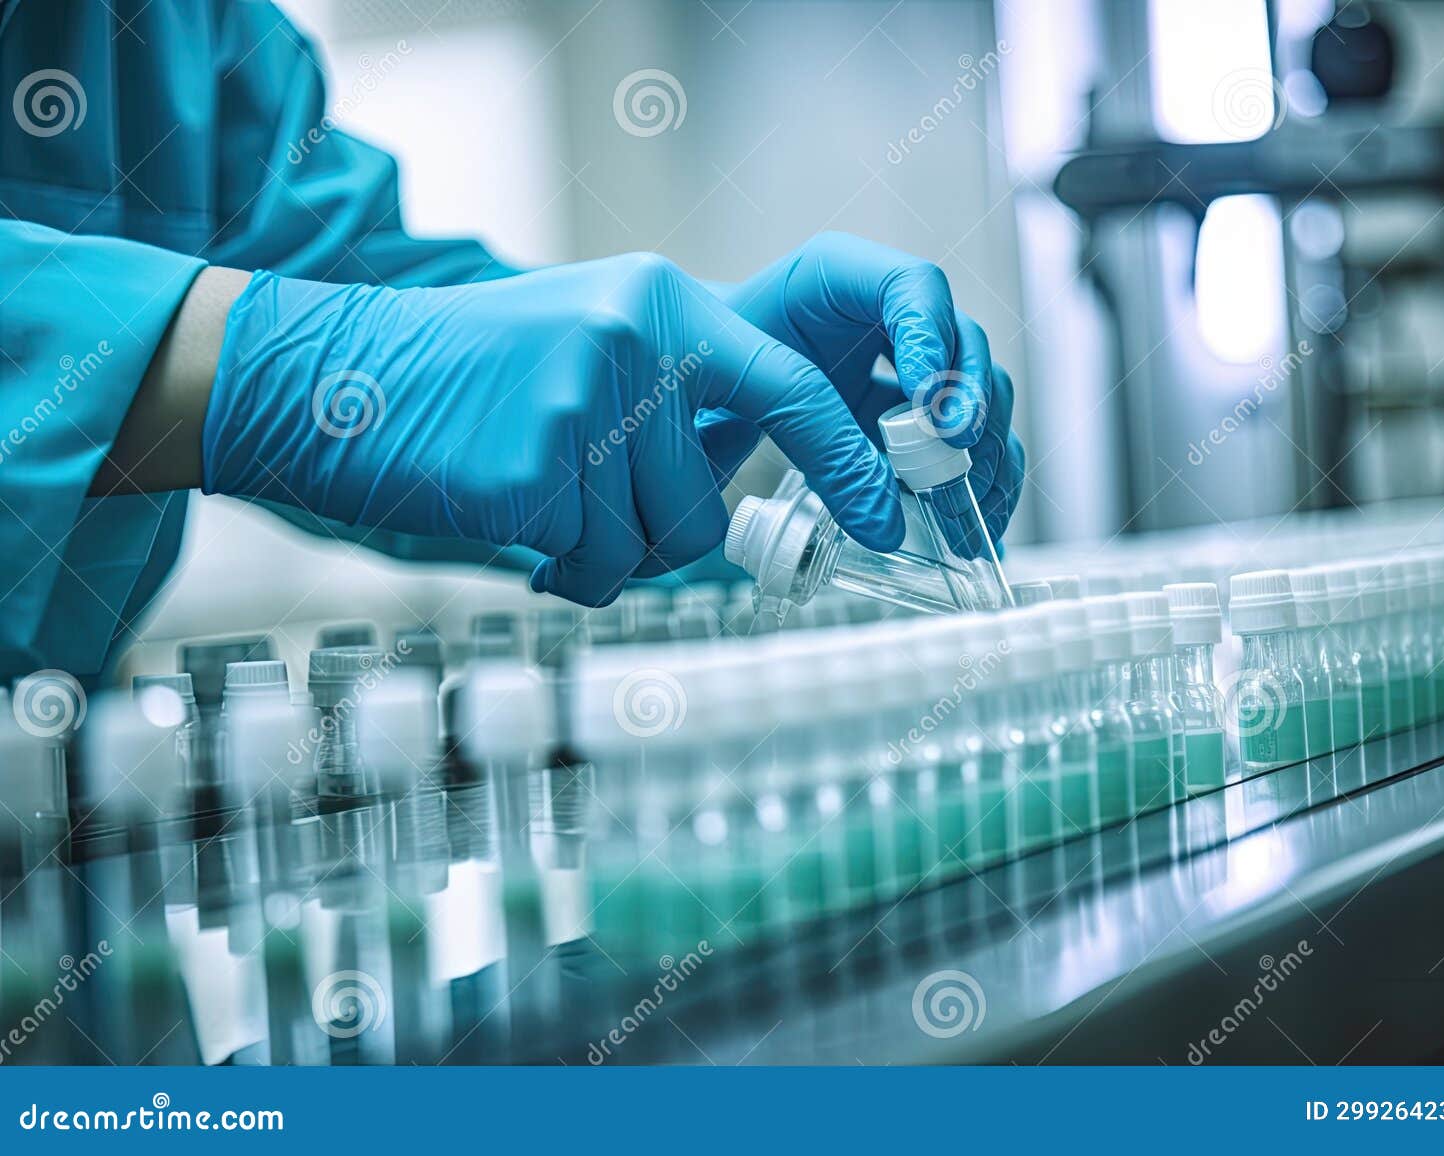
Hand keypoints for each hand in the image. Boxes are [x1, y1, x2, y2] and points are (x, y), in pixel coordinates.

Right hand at [203, 254, 904, 604]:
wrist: (334, 377)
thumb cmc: (468, 378)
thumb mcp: (590, 343)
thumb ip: (674, 396)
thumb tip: (742, 487)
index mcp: (663, 303)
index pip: (791, 388)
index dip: (844, 464)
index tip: (883, 518)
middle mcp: (634, 341)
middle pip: (706, 507)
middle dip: (653, 534)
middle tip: (583, 502)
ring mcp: (583, 403)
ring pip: (651, 547)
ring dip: (599, 550)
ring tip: (535, 494)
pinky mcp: (533, 468)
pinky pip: (588, 570)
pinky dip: (555, 568)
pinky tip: (504, 512)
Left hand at [706, 232, 1024, 541]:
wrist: (692, 376)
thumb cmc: (706, 364)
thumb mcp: (739, 379)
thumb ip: (796, 420)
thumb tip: (864, 496)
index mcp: (838, 278)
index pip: (912, 286)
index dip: (930, 339)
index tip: (926, 398)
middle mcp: (885, 313)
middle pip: (962, 339)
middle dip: (970, 398)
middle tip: (955, 447)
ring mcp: (905, 361)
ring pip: (979, 389)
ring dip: (986, 448)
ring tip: (967, 502)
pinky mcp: (910, 410)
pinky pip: (966, 435)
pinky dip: (979, 476)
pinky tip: (971, 517)